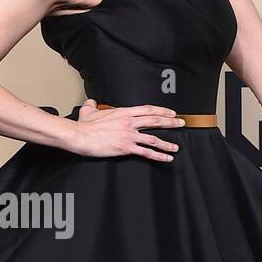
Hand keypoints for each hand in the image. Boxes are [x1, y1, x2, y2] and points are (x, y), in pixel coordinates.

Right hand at [69, 98, 184, 161]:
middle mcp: (129, 122)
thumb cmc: (84, 126)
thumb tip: (91, 102)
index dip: (161, 110)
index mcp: (123, 113)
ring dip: (167, 143)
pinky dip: (158, 156)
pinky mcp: (126, 147)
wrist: (80, 136)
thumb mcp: (89, 111)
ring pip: (153, 138)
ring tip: (176, 147)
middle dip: (170, 122)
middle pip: (155, 120)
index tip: (171, 113)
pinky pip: (146, 152)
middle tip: (181, 123)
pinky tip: (166, 158)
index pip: (147, 109)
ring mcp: (129, 135)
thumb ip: (92, 105)